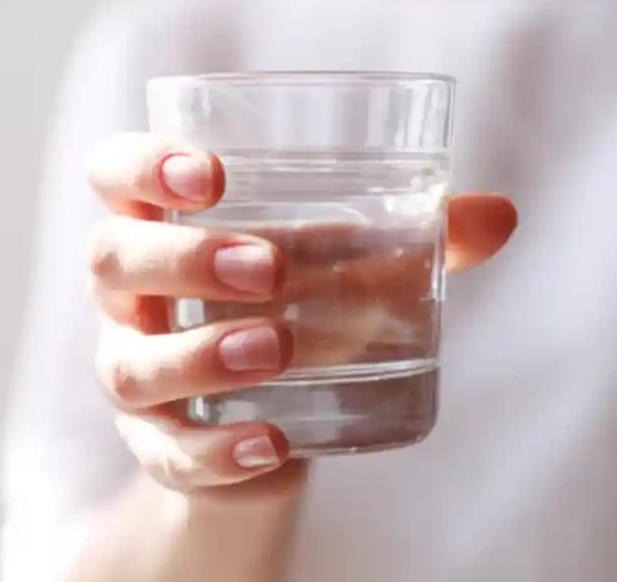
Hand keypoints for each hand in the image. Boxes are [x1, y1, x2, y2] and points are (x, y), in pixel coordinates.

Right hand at [85, 133, 516, 492]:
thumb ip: (416, 237)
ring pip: (130, 363)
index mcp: (165, 223)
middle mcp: (132, 296)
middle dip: (186, 258)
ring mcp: (136, 372)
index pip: (114, 175)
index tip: (213, 175)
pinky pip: (170, 452)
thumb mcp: (349, 265)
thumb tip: (502, 216)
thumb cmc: (304, 308)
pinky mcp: (162, 446)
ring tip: (279, 349)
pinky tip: (272, 442)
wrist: (278, 417)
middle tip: (270, 267)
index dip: (144, 164)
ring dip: (202, 354)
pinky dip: (218, 449)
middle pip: (114, 259)